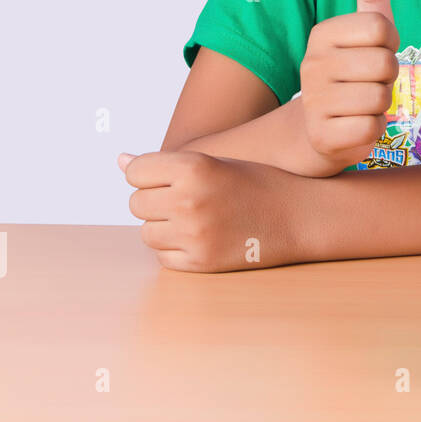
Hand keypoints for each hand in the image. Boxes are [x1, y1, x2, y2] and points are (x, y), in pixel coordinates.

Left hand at [119, 150, 312, 271]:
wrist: (300, 216)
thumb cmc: (258, 183)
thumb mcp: (216, 162)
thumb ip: (166, 164)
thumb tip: (120, 160)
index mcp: (193, 166)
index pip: (136, 172)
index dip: (150, 175)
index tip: (172, 178)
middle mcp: (189, 199)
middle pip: (137, 203)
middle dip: (156, 202)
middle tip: (190, 200)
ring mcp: (194, 234)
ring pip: (146, 232)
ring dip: (163, 226)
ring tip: (197, 218)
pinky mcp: (200, 262)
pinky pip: (163, 256)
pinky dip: (176, 248)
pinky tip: (203, 236)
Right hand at [298, 0, 400, 175]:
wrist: (319, 131)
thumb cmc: (351, 76)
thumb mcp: (363, 35)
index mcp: (322, 34)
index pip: (382, 28)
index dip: (391, 44)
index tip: (376, 53)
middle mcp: (312, 64)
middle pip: (385, 63)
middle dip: (388, 78)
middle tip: (370, 84)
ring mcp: (314, 101)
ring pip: (381, 98)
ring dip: (381, 105)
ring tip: (362, 105)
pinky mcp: (324, 135)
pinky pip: (372, 127)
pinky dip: (373, 129)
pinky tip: (356, 126)